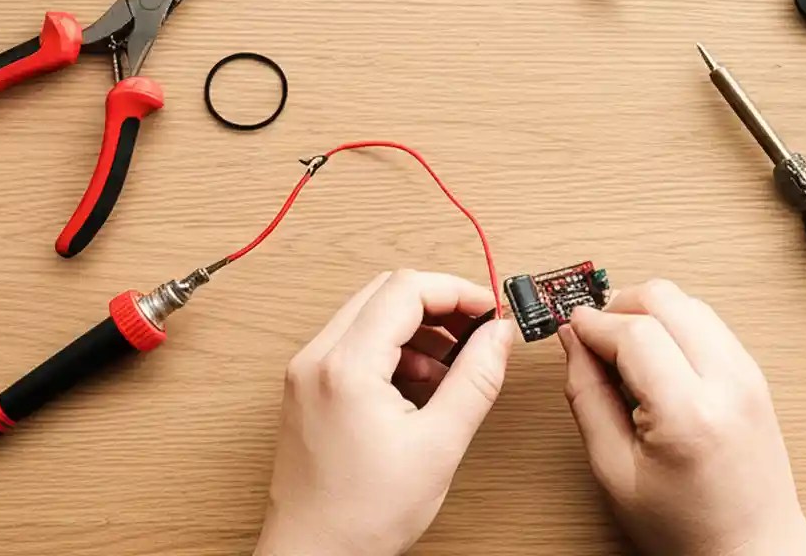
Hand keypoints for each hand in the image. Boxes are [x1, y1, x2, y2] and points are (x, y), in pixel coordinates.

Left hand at [254, 270, 516, 555]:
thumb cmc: (362, 516)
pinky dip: (393, 351)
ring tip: (454, 367)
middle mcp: (317, 360)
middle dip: (438, 305)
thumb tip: (498, 335)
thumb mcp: (439, 444)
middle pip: (385, 293)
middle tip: (476, 330)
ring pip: (369, 316)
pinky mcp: (307, 391)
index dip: (456, 291)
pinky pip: (354, 346)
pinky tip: (421, 386)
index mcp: (346, 367)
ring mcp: (307, 374)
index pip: (406, 289)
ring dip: (416, 329)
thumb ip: (476, 379)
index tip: (488, 310)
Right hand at [560, 280, 805, 555]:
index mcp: (689, 413)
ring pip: (689, 303)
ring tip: (621, 350)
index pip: (633, 332)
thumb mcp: (614, 470)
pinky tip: (653, 357)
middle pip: (666, 299)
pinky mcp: (754, 375)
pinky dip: (674, 325)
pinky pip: (708, 323)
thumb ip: (587, 398)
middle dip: (619, 304)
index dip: (592, 323)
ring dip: (649, 312)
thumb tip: (572, 343)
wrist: (752, 548)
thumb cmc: (689, 527)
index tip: (569, 328)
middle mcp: (728, 384)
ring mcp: (748, 375)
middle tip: (593, 332)